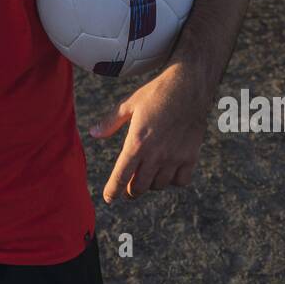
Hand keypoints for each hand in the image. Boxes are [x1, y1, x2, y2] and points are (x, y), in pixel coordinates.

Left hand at [90, 64, 207, 202]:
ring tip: (148, 174)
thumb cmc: (156, 93)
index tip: (109, 198)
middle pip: (139, 188)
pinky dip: (173, 181)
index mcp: (137, 142)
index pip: (121, 177)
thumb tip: (94, 133)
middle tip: (129, 185)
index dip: (112, 191)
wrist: (189, 85)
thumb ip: (110, 122)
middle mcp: (155, 154)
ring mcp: (174, 157)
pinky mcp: (191, 156)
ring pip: (158, 186)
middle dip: (130, 190)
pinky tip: (168, 171)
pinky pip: (180, 181)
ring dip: (151, 184)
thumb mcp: (129, 104)